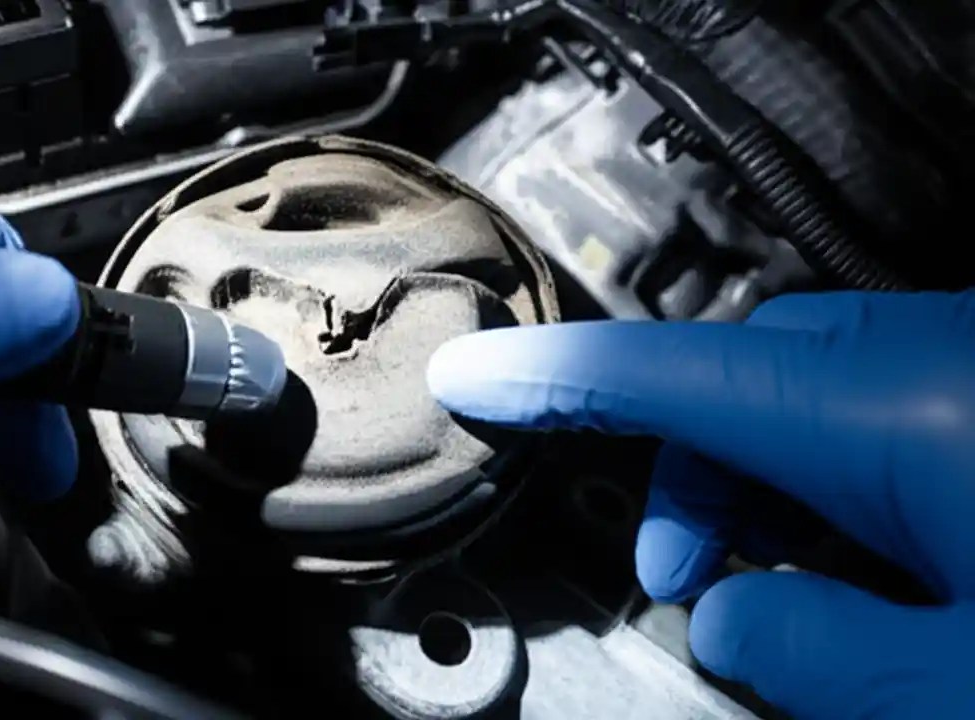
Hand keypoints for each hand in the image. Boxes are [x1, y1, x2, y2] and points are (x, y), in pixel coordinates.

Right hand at [427, 291, 974, 718]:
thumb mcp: (956, 693)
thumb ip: (817, 657)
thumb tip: (731, 627)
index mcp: (909, 408)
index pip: (675, 372)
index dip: (554, 377)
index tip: (470, 375)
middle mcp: (945, 352)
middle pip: (740, 376)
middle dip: (686, 476)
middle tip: (688, 585)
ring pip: (815, 386)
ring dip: (766, 482)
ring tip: (800, 594)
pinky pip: (890, 401)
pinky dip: (842, 474)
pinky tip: (882, 562)